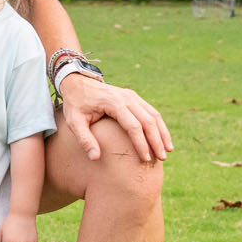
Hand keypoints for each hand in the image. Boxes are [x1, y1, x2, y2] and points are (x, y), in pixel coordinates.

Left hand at [58, 74, 173, 163]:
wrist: (77, 82)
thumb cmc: (75, 104)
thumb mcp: (74, 122)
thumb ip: (84, 139)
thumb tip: (95, 158)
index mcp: (113, 103)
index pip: (133, 126)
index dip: (141, 144)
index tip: (145, 159)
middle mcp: (127, 98)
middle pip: (148, 121)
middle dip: (156, 141)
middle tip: (161, 159)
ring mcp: (132, 96)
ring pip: (154, 115)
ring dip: (162, 133)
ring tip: (167, 151)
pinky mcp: (134, 97)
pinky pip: (151, 111)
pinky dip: (159, 125)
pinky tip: (162, 138)